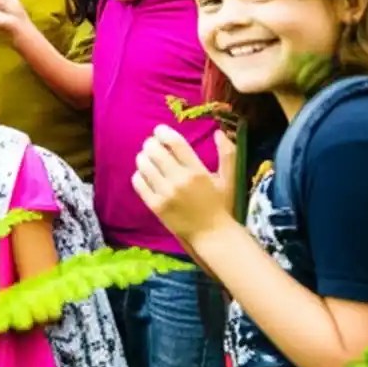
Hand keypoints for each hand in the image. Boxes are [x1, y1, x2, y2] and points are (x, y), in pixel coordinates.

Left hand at [132, 126, 236, 242]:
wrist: (212, 235)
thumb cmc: (220, 205)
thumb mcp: (229, 179)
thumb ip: (227, 154)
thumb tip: (218, 132)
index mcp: (197, 171)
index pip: (175, 143)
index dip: (163, 132)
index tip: (160, 131)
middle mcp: (180, 181)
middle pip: (155, 151)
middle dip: (150, 143)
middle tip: (152, 144)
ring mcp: (165, 194)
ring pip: (144, 165)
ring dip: (143, 157)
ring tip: (148, 158)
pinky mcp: (155, 206)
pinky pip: (138, 183)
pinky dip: (139, 175)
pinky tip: (146, 175)